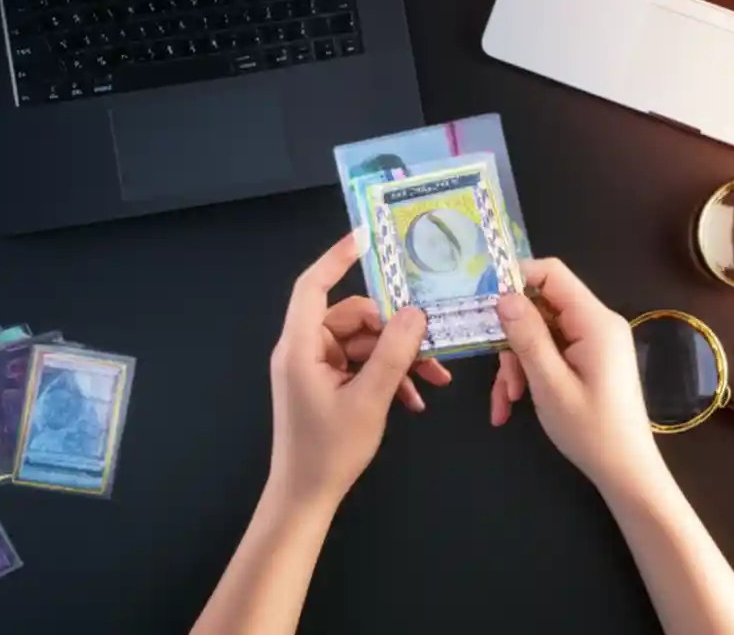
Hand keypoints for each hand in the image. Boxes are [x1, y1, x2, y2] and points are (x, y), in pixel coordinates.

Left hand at [268, 231, 450, 505]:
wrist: (306, 497)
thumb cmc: (329, 450)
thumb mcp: (369, 400)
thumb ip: (393, 353)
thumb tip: (415, 312)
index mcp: (300, 346)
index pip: (313, 286)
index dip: (337, 257)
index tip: (367, 237)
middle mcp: (302, 349)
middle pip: (352, 318)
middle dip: (394, 331)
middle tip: (431, 344)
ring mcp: (314, 368)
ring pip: (363, 345)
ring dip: (397, 360)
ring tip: (433, 382)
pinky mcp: (325, 385)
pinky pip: (359, 367)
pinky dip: (385, 378)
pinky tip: (413, 401)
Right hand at [495, 259, 663, 495]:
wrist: (625, 472)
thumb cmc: (591, 430)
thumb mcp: (550, 384)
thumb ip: (527, 337)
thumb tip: (503, 296)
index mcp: (595, 322)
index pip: (552, 273)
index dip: (516, 278)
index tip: (485, 304)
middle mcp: (596, 324)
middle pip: (540, 306)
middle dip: (513, 338)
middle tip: (501, 373)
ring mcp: (593, 342)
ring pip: (539, 333)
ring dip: (517, 362)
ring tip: (508, 399)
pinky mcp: (588, 359)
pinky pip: (550, 353)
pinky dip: (529, 373)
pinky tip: (512, 405)